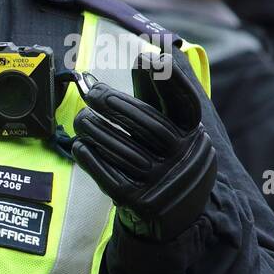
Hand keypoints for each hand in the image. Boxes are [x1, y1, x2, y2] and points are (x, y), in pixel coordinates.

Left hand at [71, 51, 216, 241]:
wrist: (173, 216)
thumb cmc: (162, 158)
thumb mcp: (167, 129)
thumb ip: (155, 97)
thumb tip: (147, 57)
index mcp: (193, 136)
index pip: (185, 105)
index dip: (171, 82)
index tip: (150, 58)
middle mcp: (183, 158)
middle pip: (147, 125)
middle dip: (115, 104)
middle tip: (91, 93)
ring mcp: (162, 182)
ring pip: (123, 150)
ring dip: (96, 130)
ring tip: (81, 118)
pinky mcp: (140, 201)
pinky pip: (110, 175)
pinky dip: (92, 157)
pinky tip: (80, 144)